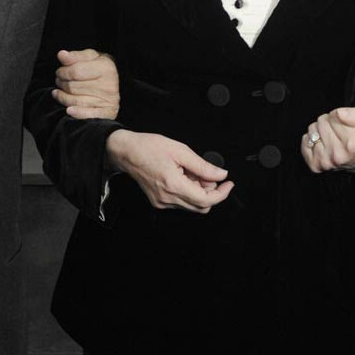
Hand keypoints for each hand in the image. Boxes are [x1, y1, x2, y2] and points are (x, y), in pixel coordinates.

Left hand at [52, 48, 119, 120]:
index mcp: (105, 68)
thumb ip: (75, 56)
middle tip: (59, 81)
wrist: (118, 81)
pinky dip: (77, 113)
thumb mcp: (90, 57)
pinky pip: (89, 114)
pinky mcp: (107, 113)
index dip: (63, 72)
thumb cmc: (99, 68)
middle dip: (62, 84)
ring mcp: (109, 100)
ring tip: (59, 93)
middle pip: (74, 87)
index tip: (60, 72)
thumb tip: (61, 55)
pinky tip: (69, 110)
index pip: (76, 72)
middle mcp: (108, 85)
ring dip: (63, 97)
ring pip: (76, 101)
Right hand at [106, 130, 234, 213]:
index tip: (228, 184)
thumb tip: (220, 175)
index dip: (222, 194)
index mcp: (173, 185)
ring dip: (199, 192)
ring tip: (192, 172)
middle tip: (209, 175)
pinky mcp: (159, 202)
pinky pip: (181, 203)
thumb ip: (203, 166)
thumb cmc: (148, 148)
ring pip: (192, 205)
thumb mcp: (180, 151)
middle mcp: (167, 198)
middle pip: (201, 206)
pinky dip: (189, 192)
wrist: (126, 152)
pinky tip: (184, 177)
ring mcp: (162, 202)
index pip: (206, 200)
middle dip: (211, 192)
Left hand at [301, 107, 354, 173]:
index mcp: (354, 145)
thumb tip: (339, 113)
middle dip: (331, 121)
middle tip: (341, 130)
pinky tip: (325, 143)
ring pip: (313, 129)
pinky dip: (312, 139)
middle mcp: (338, 156)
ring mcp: (325, 162)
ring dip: (321, 129)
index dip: (341, 115)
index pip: (335, 115)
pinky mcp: (315, 165)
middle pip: (323, 121)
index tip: (348, 124)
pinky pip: (305, 140)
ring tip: (334, 136)